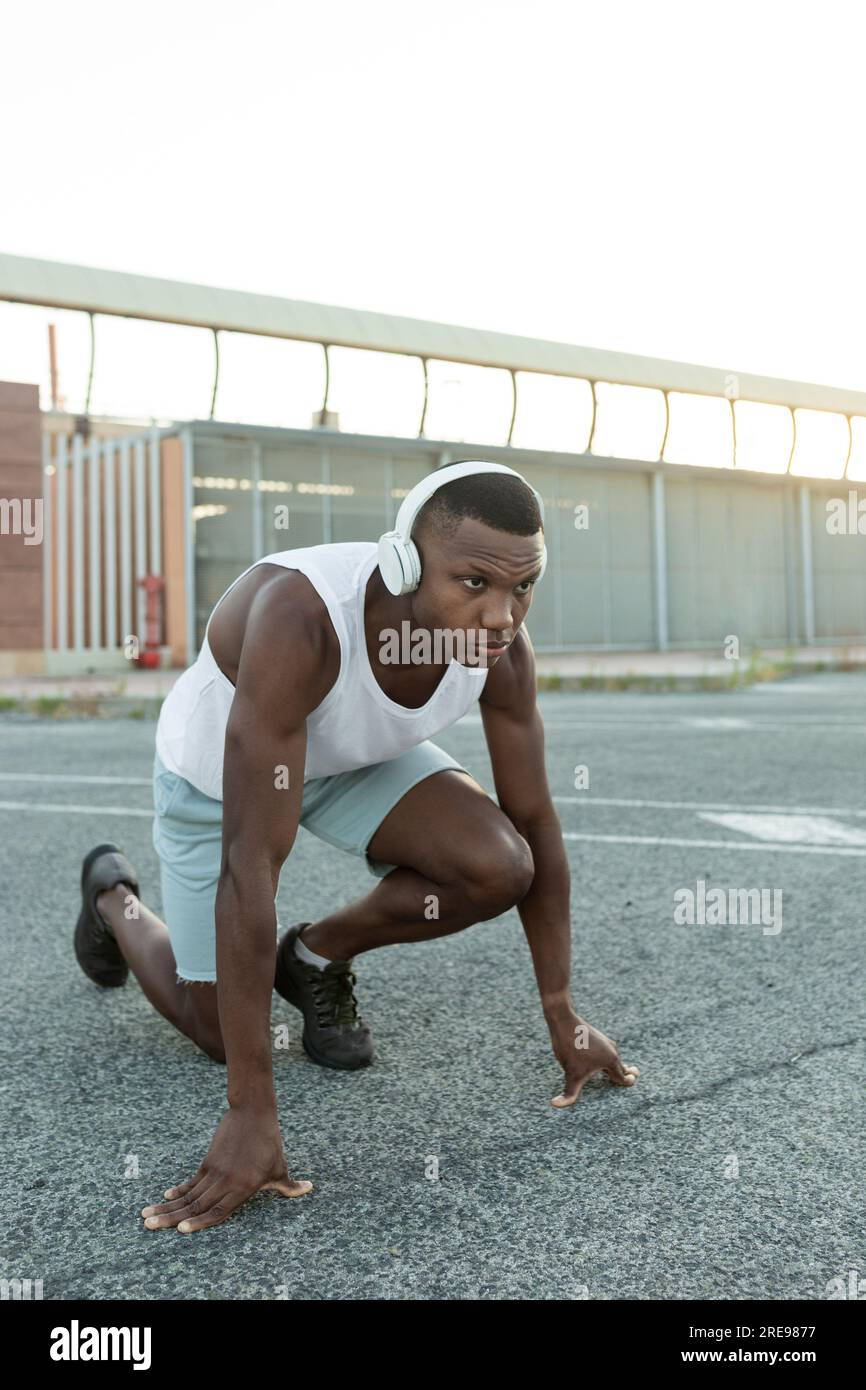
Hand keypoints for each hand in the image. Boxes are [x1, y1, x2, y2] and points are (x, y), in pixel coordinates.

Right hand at [141, 1105, 311, 1233]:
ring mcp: (215, 1170)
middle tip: (148, 1226)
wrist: (254, 1112)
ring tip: (146, 1216)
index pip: (219, 1211)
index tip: (181, 1231)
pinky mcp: (209, 1160)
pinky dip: (178, 1190)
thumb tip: (308, 1189)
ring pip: (189, 1195)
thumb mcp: (280, 1166)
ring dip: (166, 1206)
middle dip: (170, 1219)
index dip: (200, 1223)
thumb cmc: (270, 1142)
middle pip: (196, 1206)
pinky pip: (191, 1180)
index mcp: (244, 1187)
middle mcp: (227, 1181)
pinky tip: (165, 1197)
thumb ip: (289, 1185)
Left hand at [545, 1002, 639, 1108]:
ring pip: (613, 1058)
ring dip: (614, 1066)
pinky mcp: (596, 1036)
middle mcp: (612, 1050)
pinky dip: (605, 1059)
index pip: (624, 1077)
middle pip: (621, 1067)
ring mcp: (605, 1042)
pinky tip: (596, 1061)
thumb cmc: (570, 1047)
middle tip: (633, 1076)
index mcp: (611, 1061)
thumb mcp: (571, 1073)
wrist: (563, 1020)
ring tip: (614, 1073)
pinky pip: (605, 1051)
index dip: (629, 1082)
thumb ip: (568, 1093)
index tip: (633, 1082)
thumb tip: (554, 1104)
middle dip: (625, 1074)